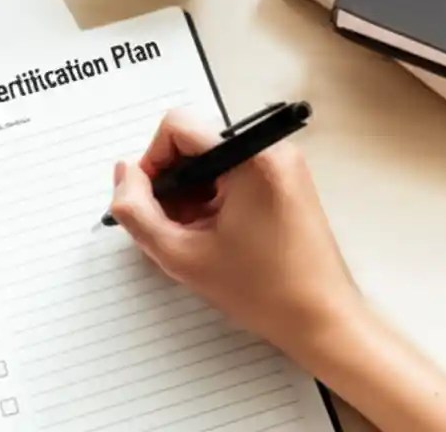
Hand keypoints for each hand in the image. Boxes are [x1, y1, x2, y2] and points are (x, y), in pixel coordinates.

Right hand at [109, 110, 358, 354]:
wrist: (322, 319)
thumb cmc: (265, 292)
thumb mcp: (181, 255)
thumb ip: (137, 212)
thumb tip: (124, 175)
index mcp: (252, 159)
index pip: (178, 127)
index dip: (151, 161)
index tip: (146, 198)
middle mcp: (271, 150)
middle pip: (194, 142)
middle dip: (170, 181)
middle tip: (167, 224)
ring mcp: (281, 164)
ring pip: (210, 159)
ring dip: (189, 192)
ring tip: (192, 235)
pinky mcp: (284, 180)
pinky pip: (231, 173)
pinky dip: (210, 197)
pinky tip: (211, 233)